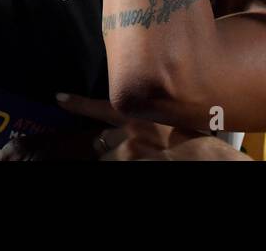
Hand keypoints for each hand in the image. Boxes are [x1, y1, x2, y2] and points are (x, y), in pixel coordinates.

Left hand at [55, 93, 247, 160]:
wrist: (207, 157)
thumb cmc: (194, 138)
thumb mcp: (170, 118)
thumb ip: (149, 118)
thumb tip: (132, 126)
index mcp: (139, 114)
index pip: (100, 106)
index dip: (77, 103)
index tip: (58, 98)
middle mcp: (129, 130)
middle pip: (101, 141)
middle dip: (108, 147)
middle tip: (128, 150)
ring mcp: (130, 152)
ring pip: (108, 160)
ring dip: (119, 161)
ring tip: (143, 157)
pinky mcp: (133, 164)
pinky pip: (116, 166)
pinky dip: (125, 165)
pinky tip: (143, 161)